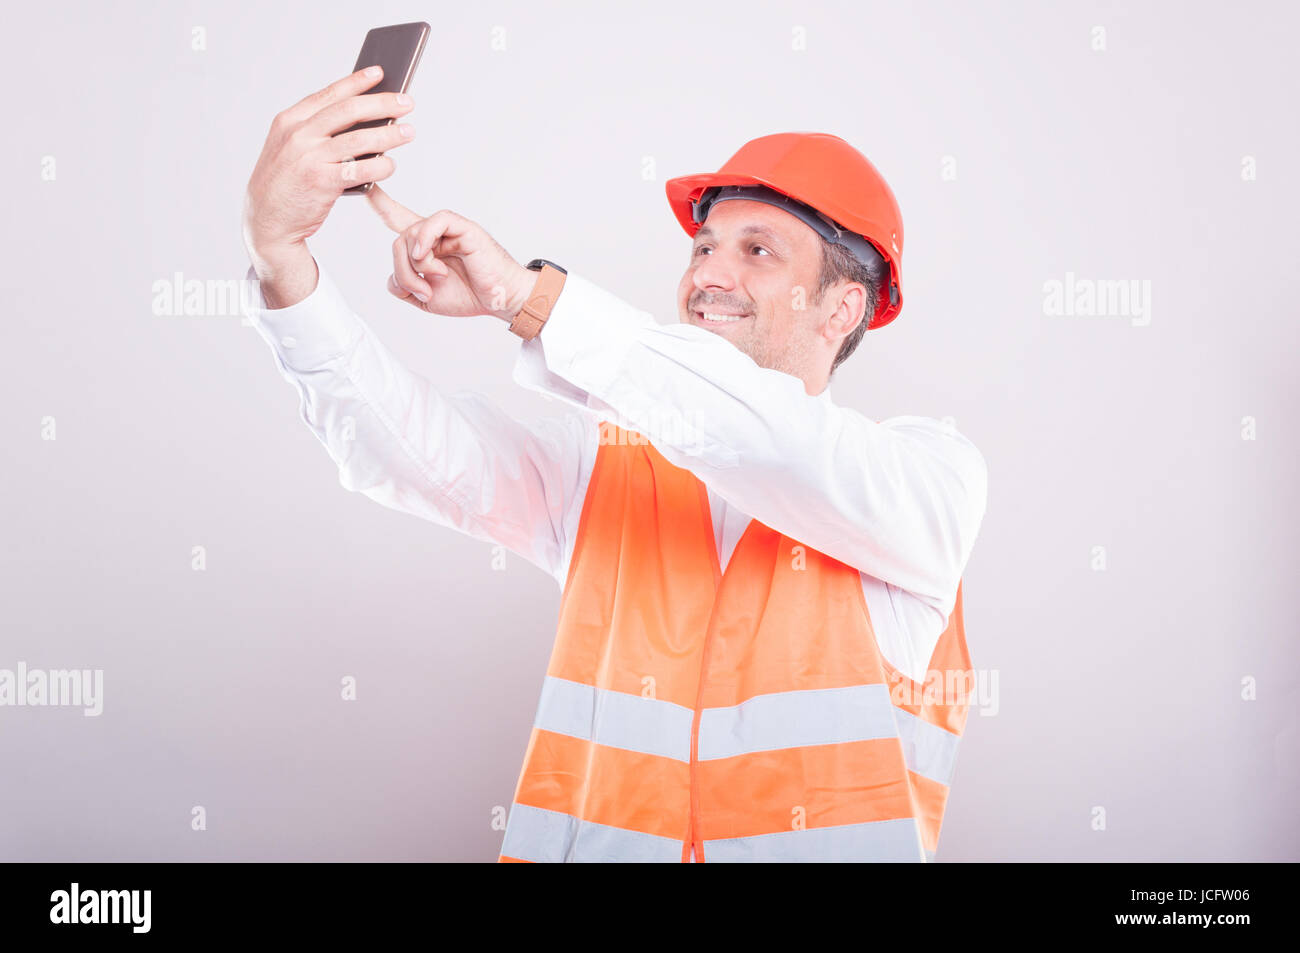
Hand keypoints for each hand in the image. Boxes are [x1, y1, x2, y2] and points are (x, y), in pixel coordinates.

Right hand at [241, 65, 416, 272]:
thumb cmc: (285, 183)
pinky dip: (380, 167)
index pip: (329, 95)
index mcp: (290, 121)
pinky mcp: (321, 182)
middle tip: (407, 103)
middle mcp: (298, 135)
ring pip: (359, 139)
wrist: (267, 220)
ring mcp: (309, 157)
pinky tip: (391, 165)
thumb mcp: (290, 148)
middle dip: (382, 104)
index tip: (379, 73)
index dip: (356, 82)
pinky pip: (360, 170)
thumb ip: (316, 132)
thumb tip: (363, 120)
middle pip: (349, 111)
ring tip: (408, 132)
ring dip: (389, 135)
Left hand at [365, 184, 536, 321]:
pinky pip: (434, 221)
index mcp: (427, 247)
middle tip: (420, 291)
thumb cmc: (470, 296)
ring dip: (416, 265)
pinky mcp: (463, 228)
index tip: (366, 187)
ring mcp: (449, 230)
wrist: (499, 301)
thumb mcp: (425, 298)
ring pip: (411, 235)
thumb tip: (393, 276)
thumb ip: (403, 286)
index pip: (399, 219)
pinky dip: (425, 239)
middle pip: (399, 240)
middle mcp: (435, 234)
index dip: (382, 204)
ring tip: (435, 280)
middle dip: (402, 271)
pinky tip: (429, 257)